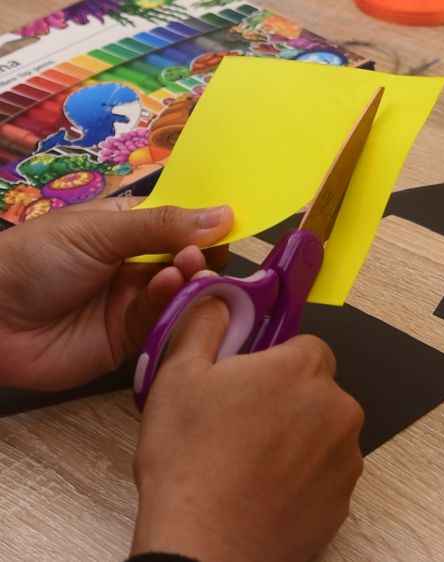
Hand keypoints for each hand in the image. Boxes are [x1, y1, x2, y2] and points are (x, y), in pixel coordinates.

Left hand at [0, 198, 232, 389]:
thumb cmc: (34, 260)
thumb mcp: (100, 230)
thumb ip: (163, 225)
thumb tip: (226, 214)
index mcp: (130, 227)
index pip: (183, 220)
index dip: (209, 220)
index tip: (237, 219)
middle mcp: (139, 262)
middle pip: (193, 257)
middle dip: (206, 252)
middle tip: (208, 251)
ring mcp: (137, 300)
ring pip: (185, 290)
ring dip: (193, 277)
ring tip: (192, 267)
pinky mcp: (134, 337)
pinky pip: (165, 319)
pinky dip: (172, 302)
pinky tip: (168, 286)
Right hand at [131, 298, 363, 560]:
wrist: (206, 545)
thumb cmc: (191, 466)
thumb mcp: (177, 377)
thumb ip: (204, 326)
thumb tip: (218, 301)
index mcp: (302, 370)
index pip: (307, 347)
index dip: (276, 363)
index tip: (251, 380)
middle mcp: (336, 407)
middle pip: (318, 390)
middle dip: (287, 401)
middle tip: (241, 425)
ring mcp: (346, 456)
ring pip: (324, 433)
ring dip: (298, 440)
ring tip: (248, 463)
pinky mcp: (344, 498)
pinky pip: (327, 475)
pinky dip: (304, 479)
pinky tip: (265, 491)